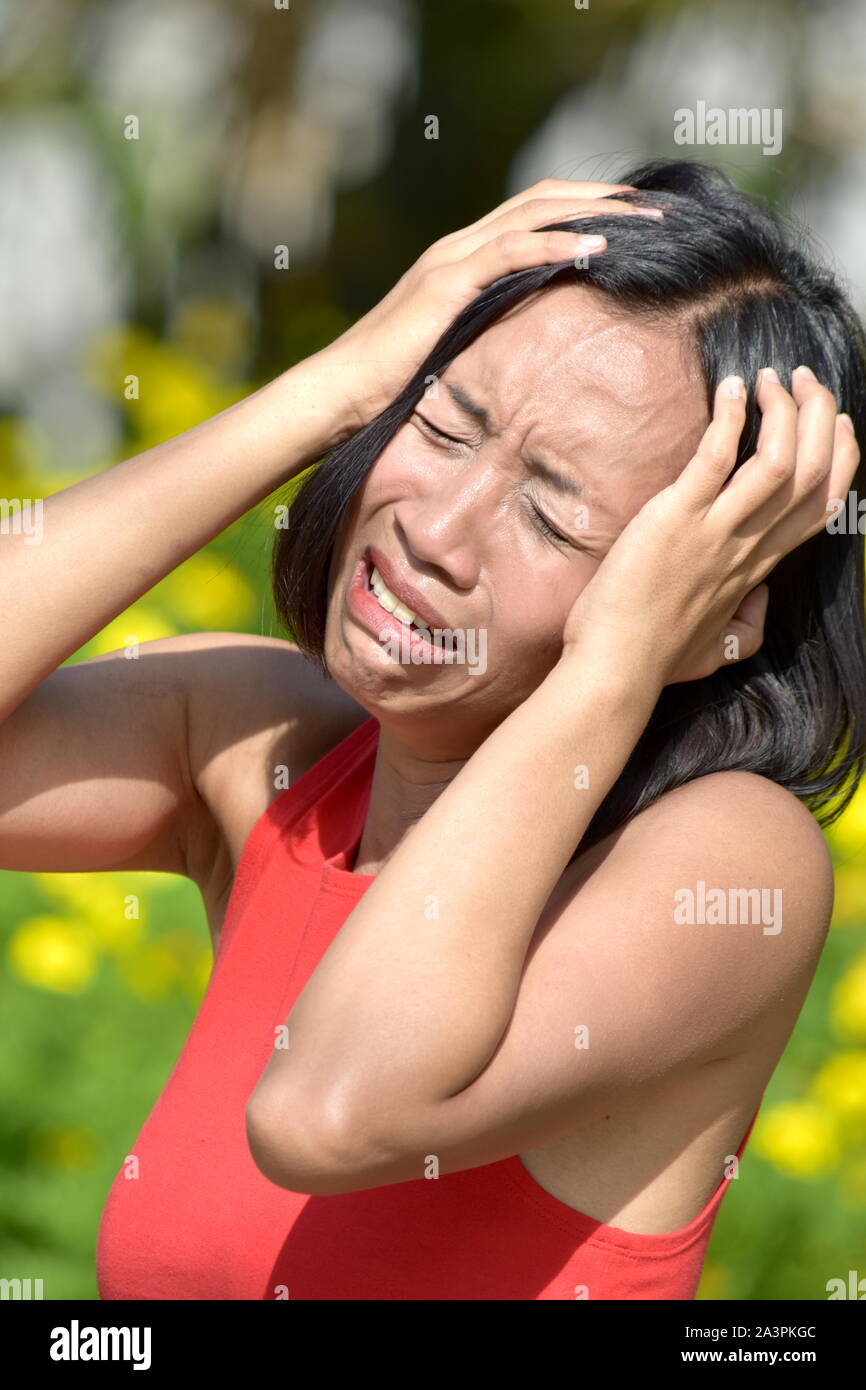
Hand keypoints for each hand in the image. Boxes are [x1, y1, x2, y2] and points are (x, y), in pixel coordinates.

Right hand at [316, 179, 663, 434]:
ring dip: (594, 211)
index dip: (587, 206)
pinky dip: (556, 244)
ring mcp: (452, 259)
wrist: (340, 393)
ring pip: (535, 213)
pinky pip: (511, 251)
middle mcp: (460, 245)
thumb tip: (534, 352)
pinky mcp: (446, 283)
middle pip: (545, 198)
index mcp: (464, 258)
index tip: (635, 217)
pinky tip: (597, 248)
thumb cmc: (391, 386)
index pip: (535, 212)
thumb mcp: (455, 352)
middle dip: (604, 197)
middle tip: (658, 207)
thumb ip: (490, 335)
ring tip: (644, 219)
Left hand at [560, 367, 859, 686]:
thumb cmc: (656, 659)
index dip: (839, 457)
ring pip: (778, 461)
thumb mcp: (720, 650)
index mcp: (758, 568)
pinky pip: (715, 458)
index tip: (837, 423)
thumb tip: (759, 598)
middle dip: (819, 416)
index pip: (819, 504)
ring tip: (768, 378)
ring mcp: (714, 532)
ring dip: (781, 410)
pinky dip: (728, 418)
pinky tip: (730, 389)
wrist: (617, 668)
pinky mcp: (675, 519)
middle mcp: (747, 546)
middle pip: (810, 473)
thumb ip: (750, 625)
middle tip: (801, 380)